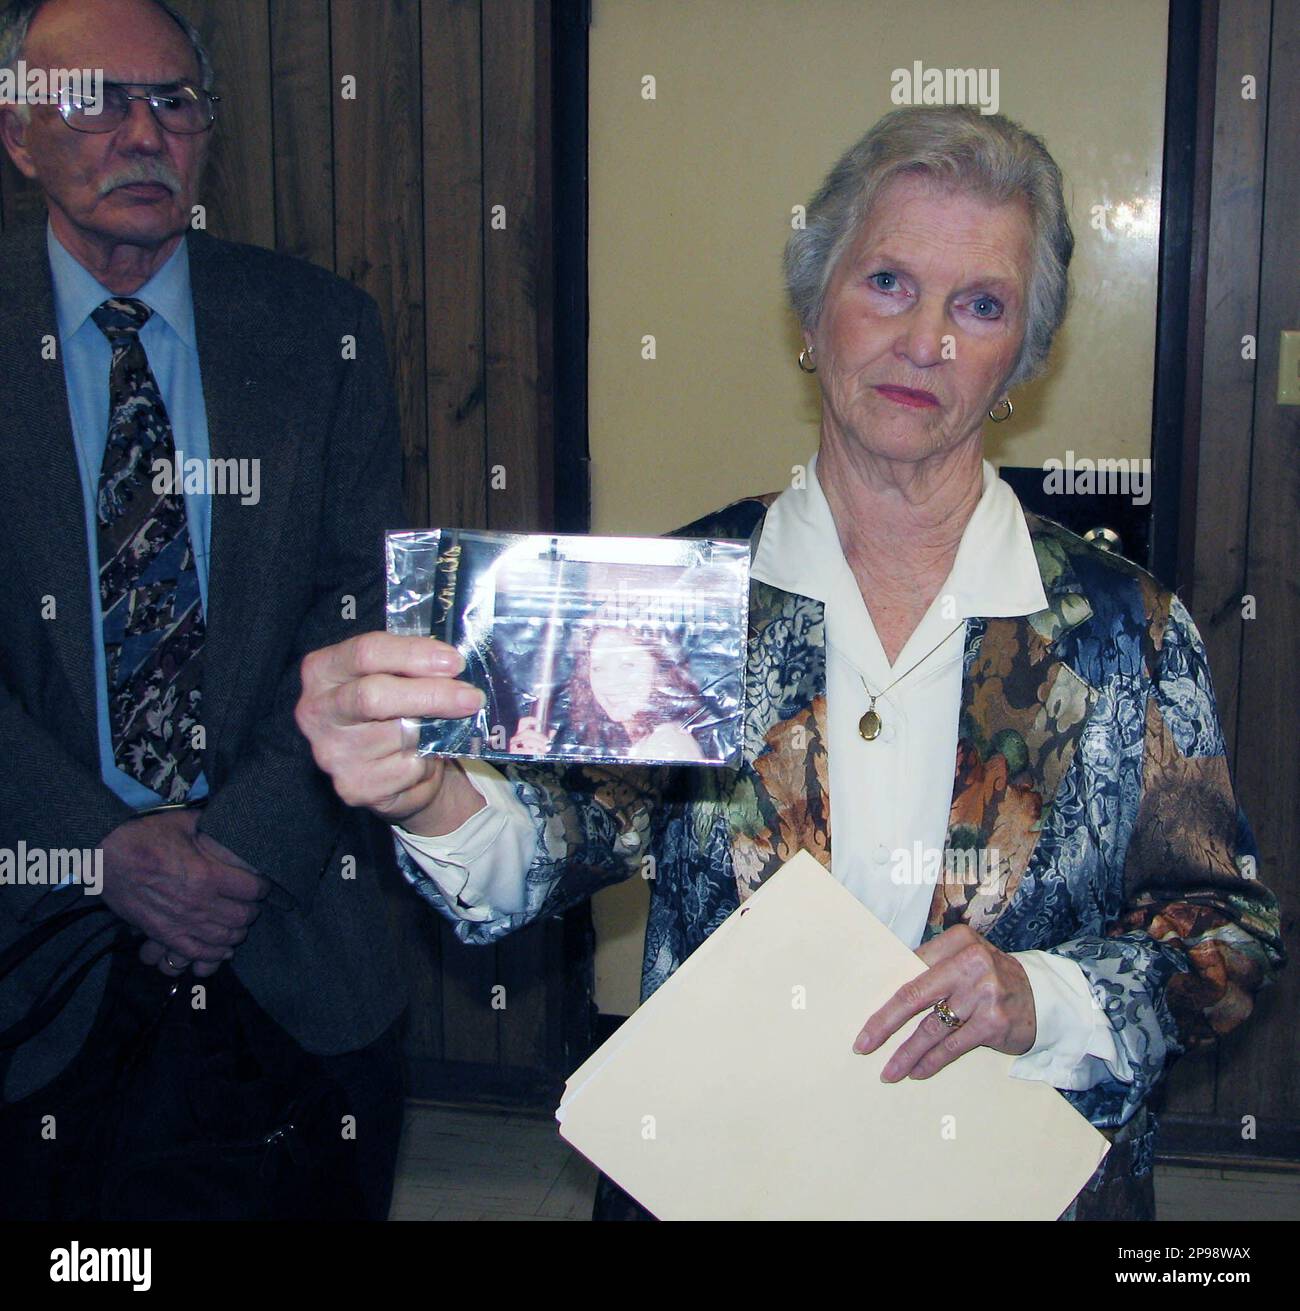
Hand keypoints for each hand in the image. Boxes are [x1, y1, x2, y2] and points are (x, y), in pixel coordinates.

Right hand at [100, 808, 269, 973]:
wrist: (104, 853)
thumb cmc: (145, 834)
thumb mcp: (186, 823)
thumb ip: (215, 829)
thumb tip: (235, 823)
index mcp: (208, 875)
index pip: (254, 890)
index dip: (263, 888)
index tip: (263, 885)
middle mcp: (198, 903)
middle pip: (242, 917)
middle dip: (252, 911)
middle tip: (251, 903)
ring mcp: (180, 922)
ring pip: (224, 938)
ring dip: (236, 933)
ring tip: (239, 924)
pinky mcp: (162, 933)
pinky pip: (195, 952)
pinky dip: (213, 954)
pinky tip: (223, 949)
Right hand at [294, 632, 486, 830]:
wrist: (393, 770)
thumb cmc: (396, 710)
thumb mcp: (398, 677)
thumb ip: (414, 665)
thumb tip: (454, 664)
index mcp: (323, 670)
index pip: (365, 652)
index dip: (414, 654)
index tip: (453, 661)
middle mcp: (317, 712)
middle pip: (374, 696)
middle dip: (431, 694)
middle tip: (471, 696)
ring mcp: (332, 753)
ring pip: (399, 734)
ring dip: (435, 731)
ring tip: (442, 729)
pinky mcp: (353, 787)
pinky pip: (408, 767)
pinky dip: (428, 760)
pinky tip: (424, 757)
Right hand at [508, 715, 555, 754]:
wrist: (525, 767)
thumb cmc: (531, 754)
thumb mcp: (538, 745)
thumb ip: (544, 738)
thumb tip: (552, 731)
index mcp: (521, 734)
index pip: (522, 722)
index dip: (530, 720)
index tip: (539, 722)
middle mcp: (516, 738)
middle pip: (527, 732)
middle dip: (539, 736)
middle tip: (546, 741)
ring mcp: (514, 745)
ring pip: (526, 740)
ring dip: (537, 744)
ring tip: (543, 749)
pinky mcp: (514, 753)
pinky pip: (525, 750)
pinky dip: (533, 751)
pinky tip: (537, 753)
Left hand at [852, 925, 1036, 1080]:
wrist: (1043, 999)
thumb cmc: (992, 979)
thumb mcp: (966, 960)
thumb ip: (933, 969)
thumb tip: (885, 996)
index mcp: (958, 941)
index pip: (910, 969)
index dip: (885, 996)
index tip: (866, 1017)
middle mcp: (971, 963)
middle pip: (913, 996)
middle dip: (884, 1024)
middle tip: (862, 1046)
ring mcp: (984, 993)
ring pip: (931, 1028)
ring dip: (906, 1053)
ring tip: (889, 1071)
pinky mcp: (994, 1022)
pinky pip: (952, 1046)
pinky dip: (931, 1061)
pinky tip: (917, 1072)